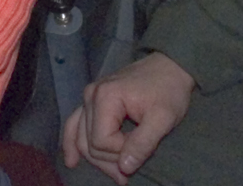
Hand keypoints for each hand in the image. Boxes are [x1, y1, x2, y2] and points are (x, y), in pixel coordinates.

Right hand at [63, 52, 196, 181]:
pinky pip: (76, 124)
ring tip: (117, 175)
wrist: (170, 66)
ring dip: (96, 159)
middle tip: (130, 174)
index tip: (142, 149)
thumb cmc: (168, 90)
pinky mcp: (92, 100)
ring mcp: (89, 97)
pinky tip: (72, 160)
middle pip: (88, 142)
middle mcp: (91, 96)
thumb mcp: (163, 118)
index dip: (120, 153)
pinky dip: (72, 143)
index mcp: (106, 97)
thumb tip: (124, 168)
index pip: (101, 141)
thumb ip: (143, 143)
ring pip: (81, 138)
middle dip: (109, 161)